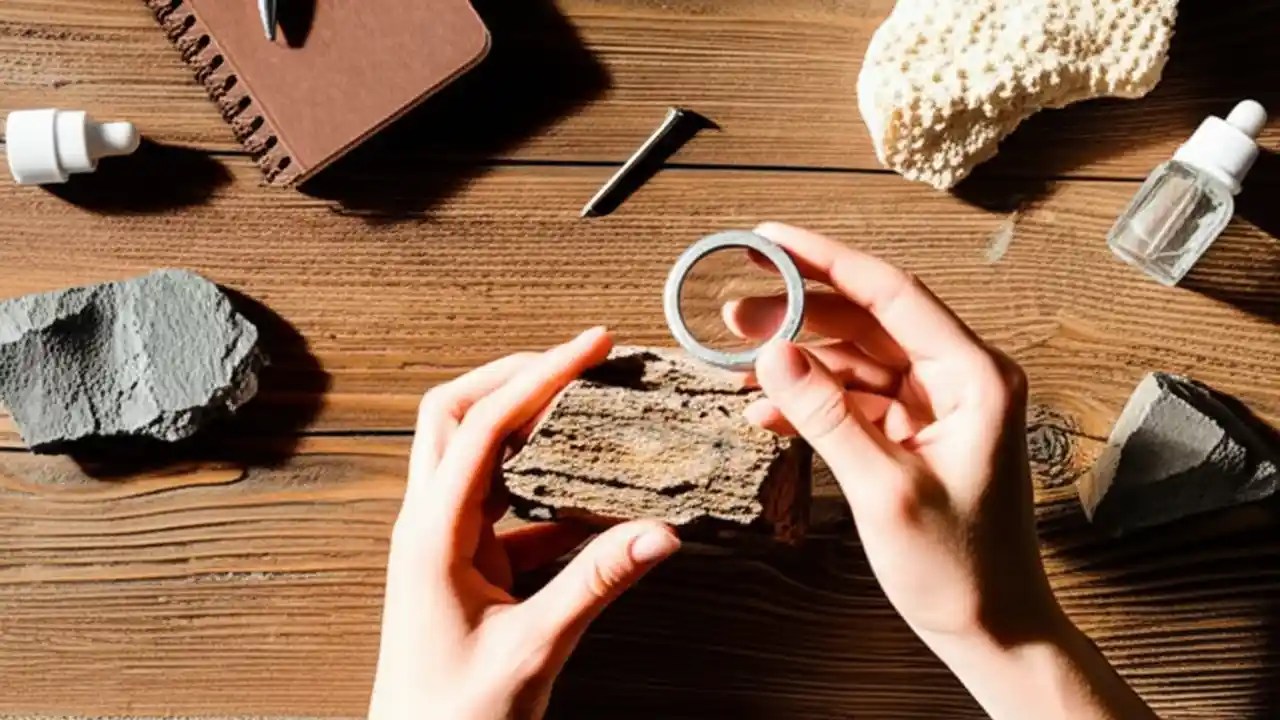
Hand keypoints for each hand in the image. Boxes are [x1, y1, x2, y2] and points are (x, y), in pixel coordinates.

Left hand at [369, 328, 680, 719]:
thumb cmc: (451, 718)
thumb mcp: (532, 650)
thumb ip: (596, 585)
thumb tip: (661, 533)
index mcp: (432, 535)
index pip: (483, 427)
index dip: (539, 376)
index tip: (592, 346)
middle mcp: (429, 524)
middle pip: (459, 414)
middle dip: (519, 375)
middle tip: (583, 357)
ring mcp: (444, 541)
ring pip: (478, 452)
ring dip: (529, 422)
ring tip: (591, 405)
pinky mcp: (465, 563)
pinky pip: (505, 503)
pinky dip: (547, 486)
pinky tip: (595, 495)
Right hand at [728, 224, 1154, 719]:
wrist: (993, 629)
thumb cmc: (959, 569)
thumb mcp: (883, 491)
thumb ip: (827, 416)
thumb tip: (773, 354)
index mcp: (975, 377)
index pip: (891, 292)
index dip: (824, 260)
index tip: (768, 239)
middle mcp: (962, 378)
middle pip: (869, 319)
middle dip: (799, 311)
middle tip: (734, 310)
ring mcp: (941, 405)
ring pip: (859, 357)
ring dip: (801, 357)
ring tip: (738, 356)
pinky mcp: (920, 432)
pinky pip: (859, 398)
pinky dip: (815, 400)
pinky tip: (767, 407)